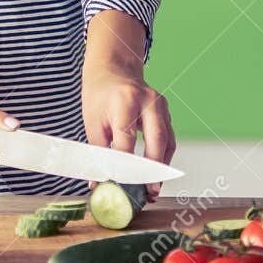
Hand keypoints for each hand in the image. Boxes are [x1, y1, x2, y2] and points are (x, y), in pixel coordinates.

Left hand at [82, 62, 175, 201]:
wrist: (113, 70)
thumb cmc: (100, 96)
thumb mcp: (92, 123)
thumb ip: (99, 153)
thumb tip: (100, 184)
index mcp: (124, 102)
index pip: (126, 140)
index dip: (124, 166)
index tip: (120, 186)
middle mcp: (147, 101)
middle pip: (156, 140)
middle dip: (153, 170)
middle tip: (149, 192)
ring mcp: (160, 105)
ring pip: (167, 140)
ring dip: (162, 167)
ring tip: (154, 189)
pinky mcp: (166, 110)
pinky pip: (169, 136)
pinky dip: (164, 156)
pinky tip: (157, 172)